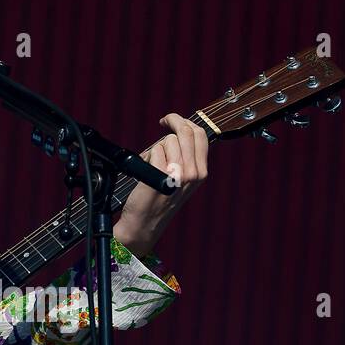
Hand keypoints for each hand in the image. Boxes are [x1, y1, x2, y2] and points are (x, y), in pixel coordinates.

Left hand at [112, 112, 208, 256]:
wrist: (144, 223)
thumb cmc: (159, 200)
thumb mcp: (181, 180)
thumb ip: (186, 157)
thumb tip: (181, 130)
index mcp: (200, 172)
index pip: (200, 135)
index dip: (186, 122)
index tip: (174, 121)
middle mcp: (193, 174)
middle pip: (186, 132)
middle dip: (173, 121)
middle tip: (164, 122)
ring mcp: (177, 175)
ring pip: (168, 141)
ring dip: (157, 147)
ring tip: (152, 163)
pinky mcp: (160, 175)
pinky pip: (154, 150)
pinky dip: (146, 156)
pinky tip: (146, 170)